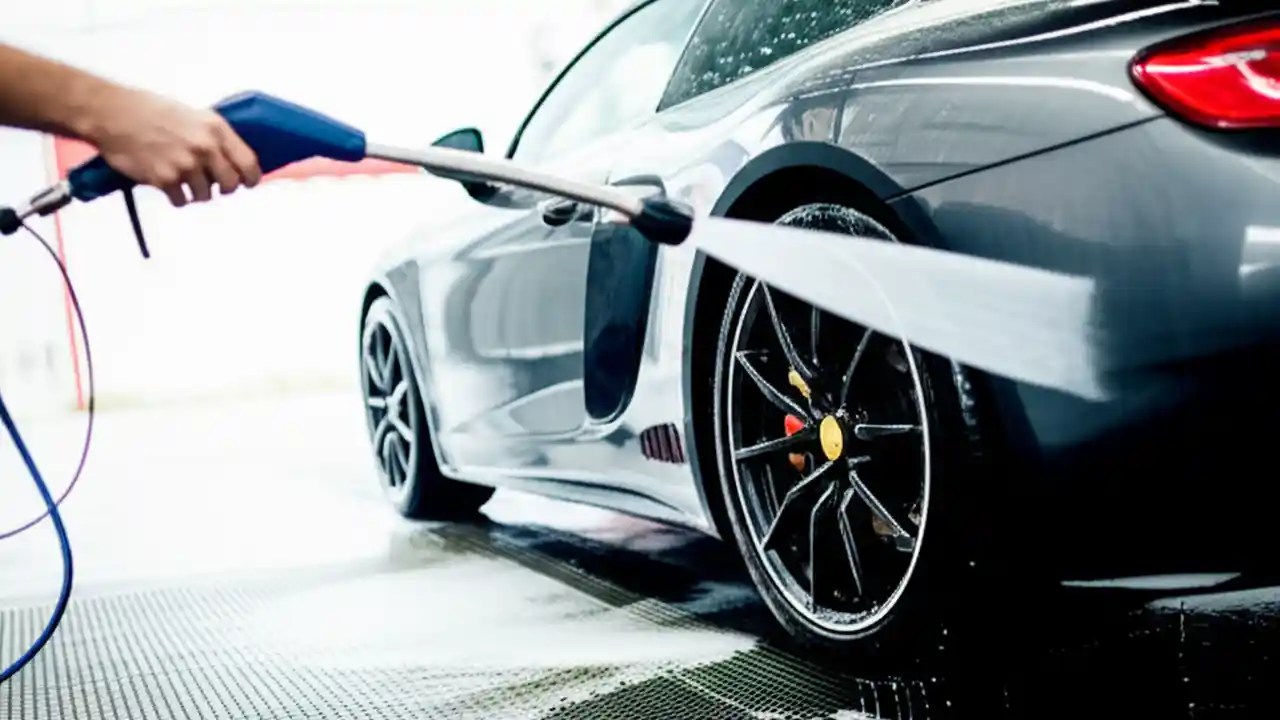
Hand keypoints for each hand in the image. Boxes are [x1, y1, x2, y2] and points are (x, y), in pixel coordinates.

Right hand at [81, 88, 261, 206]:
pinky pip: (181, 200)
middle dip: (223, 188)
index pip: (248, 162)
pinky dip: (176, 196)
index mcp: (215, 129)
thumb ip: (213, 137)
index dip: (251, 177)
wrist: (112, 114)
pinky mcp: (165, 180)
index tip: (248, 183)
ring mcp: (185, 165)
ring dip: (196, 192)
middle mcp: (204, 147)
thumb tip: (231, 159)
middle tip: (212, 183)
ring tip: (182, 178)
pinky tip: (167, 182)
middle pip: (230, 184)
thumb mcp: (192, 115)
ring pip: (205, 195)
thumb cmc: (149, 110)